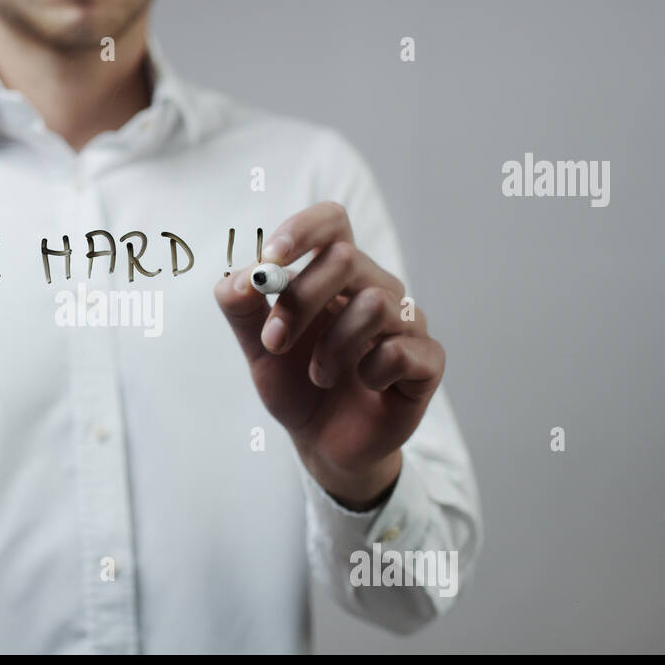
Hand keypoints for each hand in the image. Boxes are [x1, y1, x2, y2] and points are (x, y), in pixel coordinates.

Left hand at [214, 202, 444, 510]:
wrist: (323, 442)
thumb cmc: (296, 385)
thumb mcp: (257, 349)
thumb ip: (241, 310)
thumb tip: (238, 279)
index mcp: (335, 275)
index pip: (331, 222)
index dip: (302, 230)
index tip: (270, 261)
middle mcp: (375, 287)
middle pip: (346, 259)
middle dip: (300, 302)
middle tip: (273, 343)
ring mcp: (405, 322)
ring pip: (374, 304)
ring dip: (331, 347)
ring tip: (317, 376)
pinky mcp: (426, 360)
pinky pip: (400, 351)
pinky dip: (369, 372)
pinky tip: (363, 384)